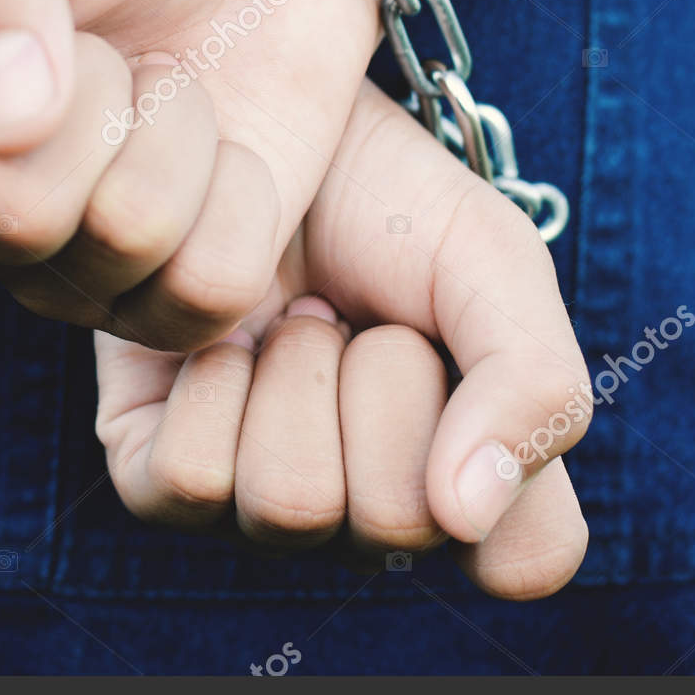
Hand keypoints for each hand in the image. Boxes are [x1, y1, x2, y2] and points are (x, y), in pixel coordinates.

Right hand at [0, 0, 381, 350]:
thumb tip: (3, 122)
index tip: (35, 11)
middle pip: (14, 210)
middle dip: (102, 95)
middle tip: (118, 48)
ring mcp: (57, 281)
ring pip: (126, 237)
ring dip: (180, 129)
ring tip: (168, 86)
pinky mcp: (165, 310)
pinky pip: (210, 287)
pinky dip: (246, 197)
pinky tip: (226, 154)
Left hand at [93, 82, 591, 597]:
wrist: (260, 135)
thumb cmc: (387, 208)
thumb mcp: (495, 262)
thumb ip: (532, 384)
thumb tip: (465, 518)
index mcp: (471, 493)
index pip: (523, 560)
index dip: (505, 444)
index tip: (461, 347)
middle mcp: (368, 527)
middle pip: (396, 522)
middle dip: (386, 377)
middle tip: (361, 316)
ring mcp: (262, 515)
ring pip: (290, 502)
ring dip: (301, 371)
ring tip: (297, 319)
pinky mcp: (162, 483)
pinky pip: (191, 478)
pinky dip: (214, 382)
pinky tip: (228, 340)